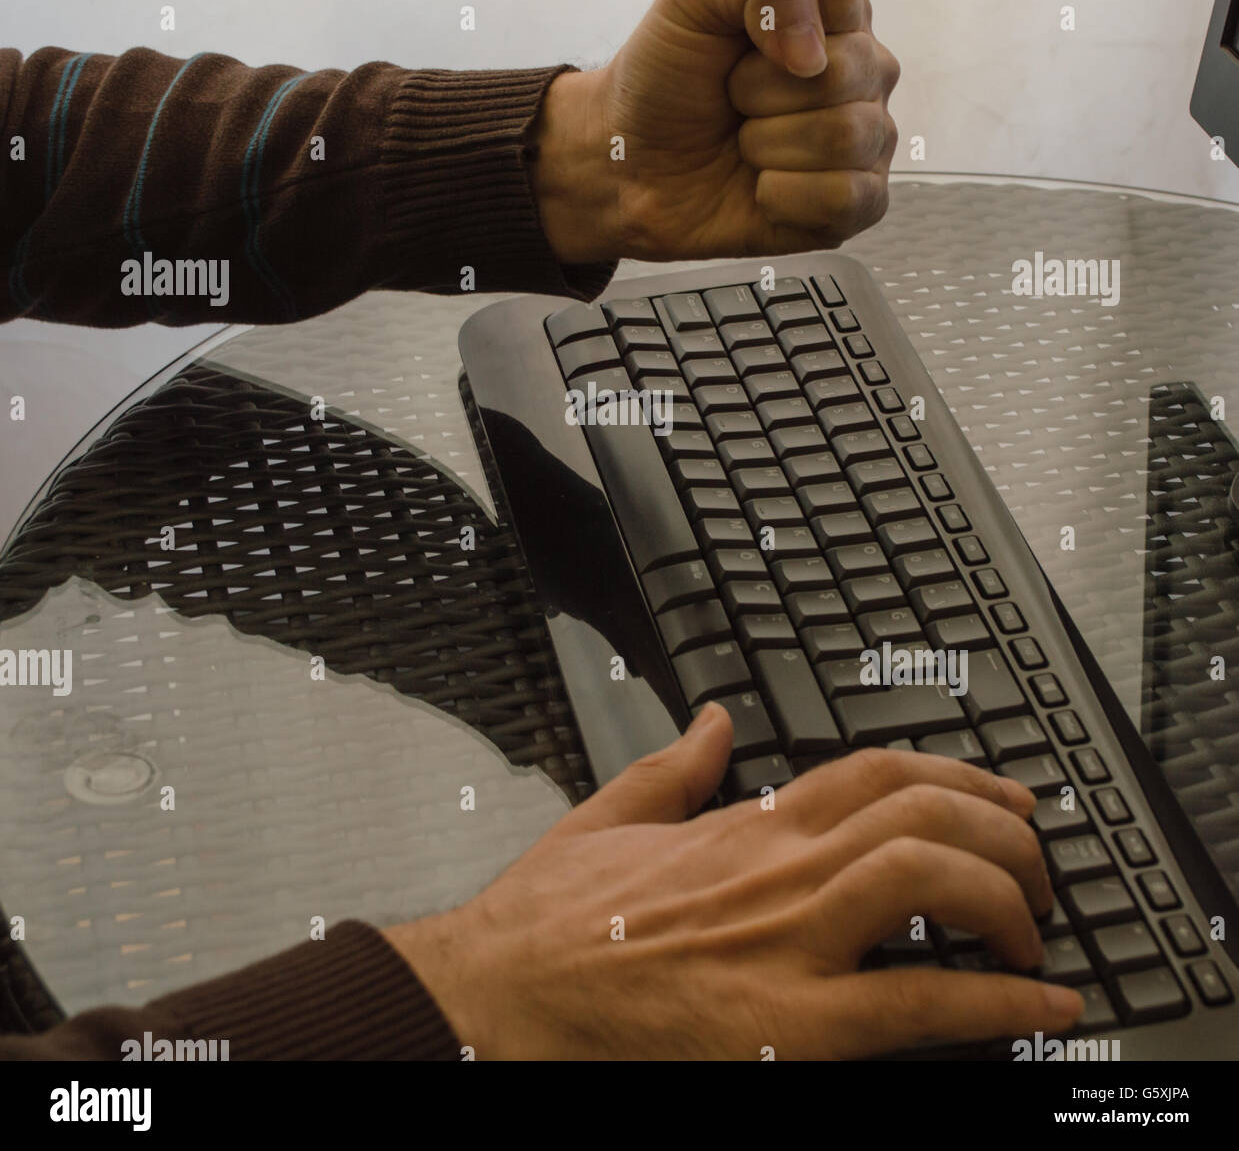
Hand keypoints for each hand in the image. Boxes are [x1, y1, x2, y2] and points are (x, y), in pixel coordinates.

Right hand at [384, 705, 1083, 1059]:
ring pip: (930, 879)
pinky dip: (994, 1002)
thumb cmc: (548, 920)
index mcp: (746, 826)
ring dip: (1007, 901)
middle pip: (925, 814)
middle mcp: (779, 870)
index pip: (879, 771)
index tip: (1005, 802)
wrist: (500, 997)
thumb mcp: (610, 812)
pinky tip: (1037, 1008)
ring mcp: (787, 945)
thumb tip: (712, 719)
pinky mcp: (786, 1029)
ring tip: (1034, 934)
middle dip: (1004, 835)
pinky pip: (915, 1003)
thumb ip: (675, 762)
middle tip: (1036, 872)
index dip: (962, 779)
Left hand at [532, 0, 899, 265]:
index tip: (742, 43)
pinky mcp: (852, 205)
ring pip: (848, 136)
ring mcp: (863, 143)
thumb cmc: (663, 82)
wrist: (627, 165)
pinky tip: (761, 190)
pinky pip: (848, 198)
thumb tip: (815, 56)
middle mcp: (860, 77)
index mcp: (832, 17)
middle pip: (847, 72)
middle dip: (762, 91)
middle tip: (733, 101)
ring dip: (769, 145)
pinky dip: (786, 196)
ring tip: (744, 145)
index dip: (779, 21)